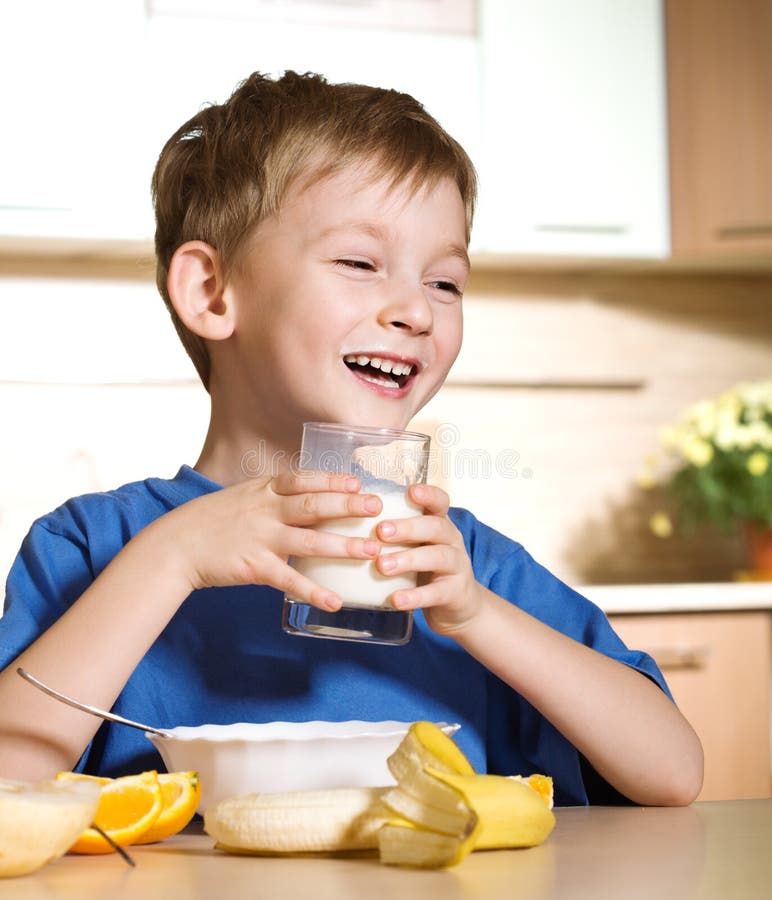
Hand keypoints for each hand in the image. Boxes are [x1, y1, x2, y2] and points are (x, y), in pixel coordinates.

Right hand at [163, 471, 381, 609]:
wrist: (175, 545)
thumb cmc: (212, 520)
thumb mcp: (244, 496)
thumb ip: (275, 496)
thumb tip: (309, 495)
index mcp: (263, 490)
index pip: (303, 480)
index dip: (332, 481)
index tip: (357, 484)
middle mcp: (265, 511)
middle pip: (313, 506)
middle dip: (348, 507)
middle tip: (378, 509)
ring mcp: (261, 539)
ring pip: (309, 542)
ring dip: (343, 547)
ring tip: (371, 551)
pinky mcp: (255, 567)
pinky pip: (290, 581)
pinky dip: (314, 592)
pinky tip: (336, 601)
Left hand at [374, 483, 482, 634]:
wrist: (458, 606)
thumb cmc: (426, 569)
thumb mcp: (416, 545)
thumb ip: (394, 533)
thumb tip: (347, 518)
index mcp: (440, 524)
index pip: (440, 502)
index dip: (428, 494)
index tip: (410, 491)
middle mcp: (452, 541)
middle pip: (436, 527)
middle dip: (408, 527)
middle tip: (381, 531)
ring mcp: (457, 566)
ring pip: (437, 557)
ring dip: (408, 560)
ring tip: (382, 566)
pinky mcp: (455, 593)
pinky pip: (436, 593)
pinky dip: (415, 596)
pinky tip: (396, 600)